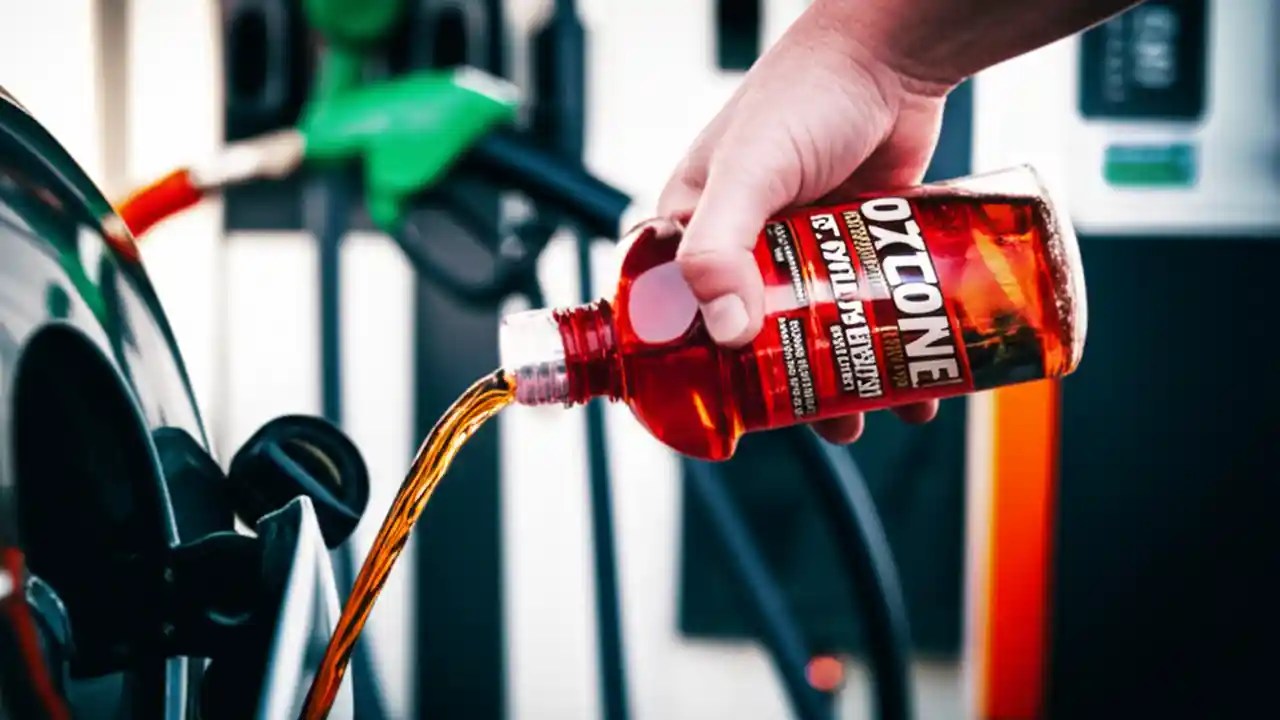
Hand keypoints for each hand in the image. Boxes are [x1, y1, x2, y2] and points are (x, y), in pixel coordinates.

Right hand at [658, 3, 950, 443]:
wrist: (893, 56)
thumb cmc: (806, 93)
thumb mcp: (749, 170)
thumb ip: (720, 248)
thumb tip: (730, 336)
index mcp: (695, 226)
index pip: (673, 312)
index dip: (692, 368)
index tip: (722, 415)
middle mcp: (746, 243)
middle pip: (752, 336)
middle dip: (782, 387)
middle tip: (817, 420)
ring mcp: (805, 249)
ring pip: (814, 332)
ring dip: (840, 379)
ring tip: (872, 412)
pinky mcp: (856, 248)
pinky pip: (864, 310)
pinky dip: (886, 347)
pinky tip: (916, 380)